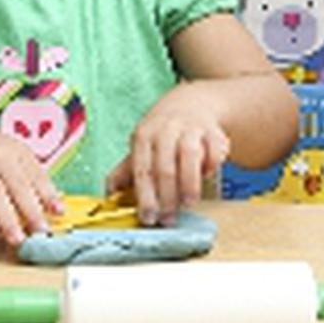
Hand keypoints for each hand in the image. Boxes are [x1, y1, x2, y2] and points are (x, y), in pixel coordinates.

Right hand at [0, 116, 59, 246]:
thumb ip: (25, 174)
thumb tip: (49, 203)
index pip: (37, 175)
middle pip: (18, 187)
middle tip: (42, 231)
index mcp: (15, 150)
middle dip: (32, 211)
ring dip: (8, 221)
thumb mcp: (7, 150)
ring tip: (18, 239)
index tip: (59, 212)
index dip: (49, 195)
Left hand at [109, 88, 228, 225]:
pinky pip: (213, 150)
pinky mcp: (211, 130)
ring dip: (189, 184)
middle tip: (168, 218)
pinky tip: (206, 176)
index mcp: (143, 136)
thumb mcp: (141, 146)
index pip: (141, 170)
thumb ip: (126, 171)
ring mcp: (189, 128)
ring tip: (188, 203)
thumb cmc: (162, 133)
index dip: (144, 197)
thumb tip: (110, 194)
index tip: (148, 217)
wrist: (190, 104)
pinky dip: (210, 165)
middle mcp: (165, 130)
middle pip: (164, 167)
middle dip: (166, 197)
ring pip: (188, 156)